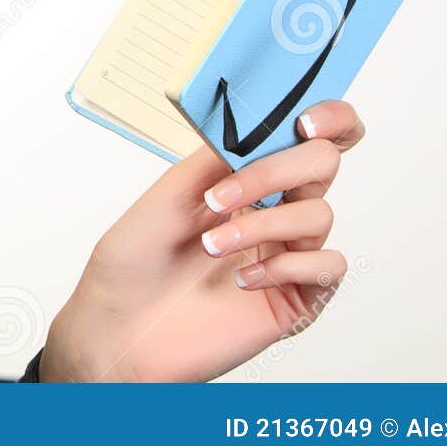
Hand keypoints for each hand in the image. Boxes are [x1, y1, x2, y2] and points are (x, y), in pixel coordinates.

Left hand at [38, 101, 364, 381]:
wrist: (118, 327)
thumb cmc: (133, 262)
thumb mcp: (168, 193)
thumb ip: (217, 157)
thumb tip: (257, 122)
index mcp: (245, 176)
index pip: (309, 137)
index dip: (329, 117)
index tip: (305, 120)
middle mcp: (273, 209)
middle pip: (321, 164)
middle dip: (276, 171)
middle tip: (220, 195)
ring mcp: (286, 252)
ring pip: (319, 215)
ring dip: (260, 225)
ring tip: (211, 246)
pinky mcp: (296, 298)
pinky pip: (327, 267)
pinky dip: (287, 266)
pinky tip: (242, 280)